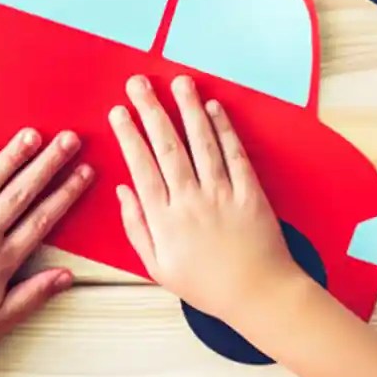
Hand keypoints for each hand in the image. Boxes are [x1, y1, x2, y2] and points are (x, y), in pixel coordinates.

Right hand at [109, 74, 305, 323]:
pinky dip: (224, 129)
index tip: (119, 111)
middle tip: (139, 83)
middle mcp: (191, 202)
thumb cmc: (205, 284)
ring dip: (189, 109)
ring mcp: (222, 195)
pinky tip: (213, 107)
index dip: (129, 135)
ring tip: (179, 82)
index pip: (141, 167)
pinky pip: (235, 154)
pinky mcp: (249, 192)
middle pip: (167, 147)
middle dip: (151, 110)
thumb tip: (123, 191)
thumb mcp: (158, 267)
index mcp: (165, 220)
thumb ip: (137, 227)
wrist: (258, 295)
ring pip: (202, 143)